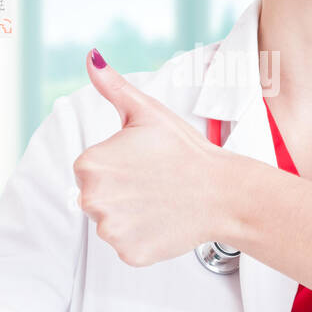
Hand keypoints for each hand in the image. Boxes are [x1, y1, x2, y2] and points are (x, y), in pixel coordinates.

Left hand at [74, 49, 231, 266]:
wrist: (222, 192)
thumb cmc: (184, 150)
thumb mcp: (146, 112)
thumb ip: (112, 86)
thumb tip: (91, 57)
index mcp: (88, 165)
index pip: (89, 170)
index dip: (117, 166)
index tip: (142, 164)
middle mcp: (91, 200)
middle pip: (96, 198)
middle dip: (120, 191)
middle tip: (153, 182)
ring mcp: (110, 231)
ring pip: (110, 222)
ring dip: (130, 215)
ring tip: (159, 201)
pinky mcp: (128, 254)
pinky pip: (126, 245)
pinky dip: (143, 237)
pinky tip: (163, 221)